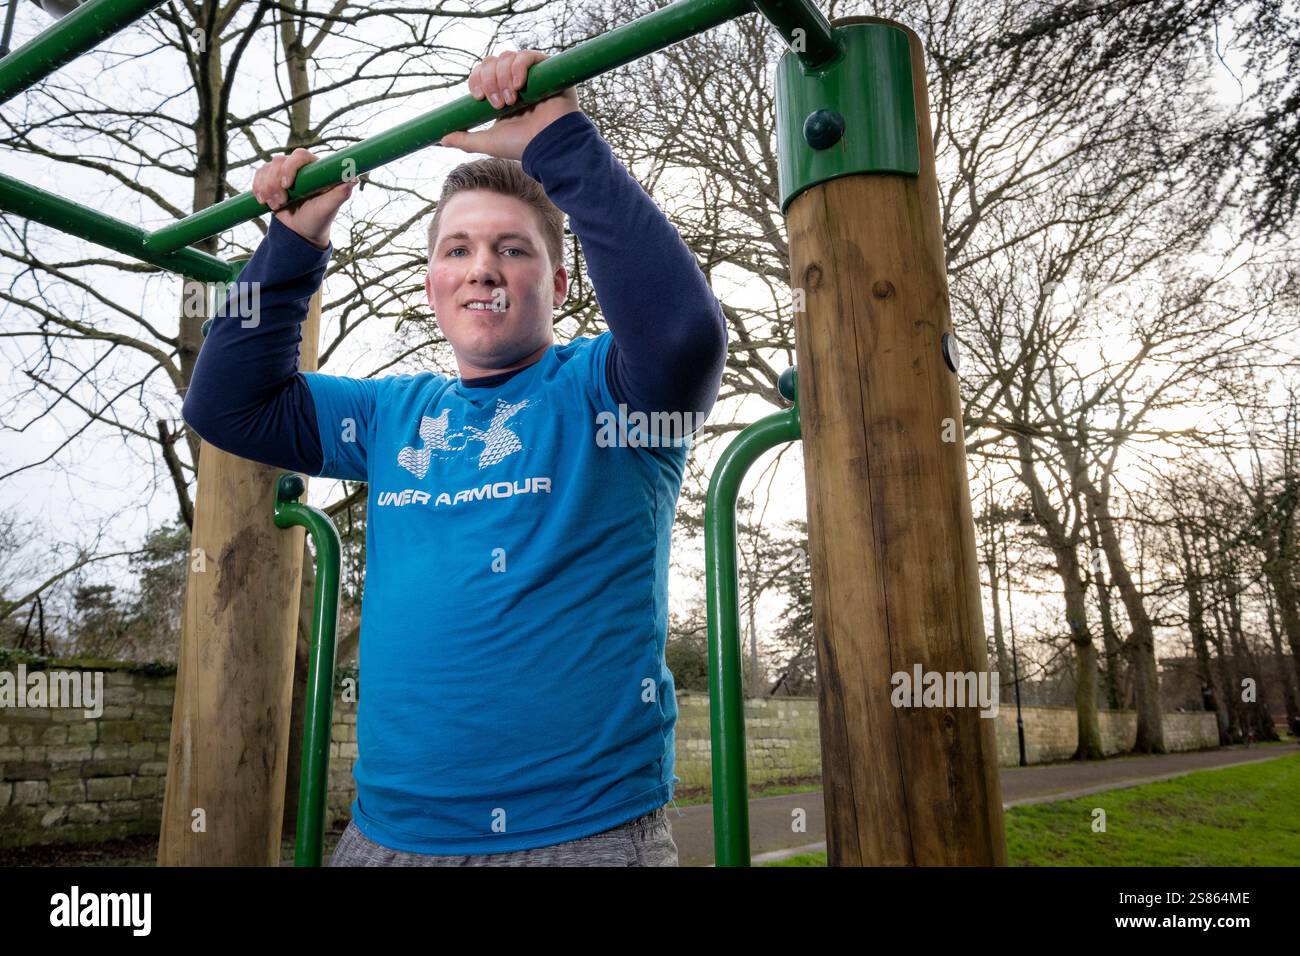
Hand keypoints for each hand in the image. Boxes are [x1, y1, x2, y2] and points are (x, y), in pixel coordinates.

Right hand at [252, 147, 357, 249]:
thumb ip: (341, 193)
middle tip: (281, 202)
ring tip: (276, 206)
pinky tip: (263, 201)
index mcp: (317, 169)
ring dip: (267, 188)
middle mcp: (301, 167)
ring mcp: (285, 172)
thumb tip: (353, 178)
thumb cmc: (319, 220)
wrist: (301, 232)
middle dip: (275, 183)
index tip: (287, 185)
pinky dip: (258, 187)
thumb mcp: (329, 209)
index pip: (300, 156)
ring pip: (267, 168)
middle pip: (279, 161)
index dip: (290, 167)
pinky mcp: (272, 178)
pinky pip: (259, 174)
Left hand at [439, 49, 579, 160]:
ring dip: (503, 77)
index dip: (476, 79)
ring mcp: (533, 75)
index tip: (478, 97)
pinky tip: (519, 85)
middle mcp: (516, 81)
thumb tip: (441, 139)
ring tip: (511, 99)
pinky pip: (527, 55)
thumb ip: (465, 140)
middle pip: (492, 62)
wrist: (549, 147)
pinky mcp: (549, 71)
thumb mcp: (488, 142)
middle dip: (489, 80)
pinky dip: (519, 67)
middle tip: (497, 103)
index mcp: (502, 93)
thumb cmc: (523, 146)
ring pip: (507, 56)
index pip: (482, 72)